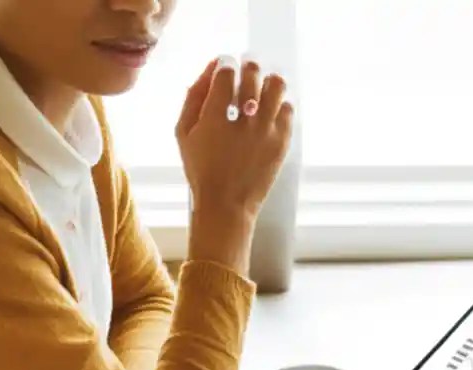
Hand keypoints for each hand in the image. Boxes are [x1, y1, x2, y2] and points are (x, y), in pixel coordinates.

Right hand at [176, 56, 293, 271]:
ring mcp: (266, 131)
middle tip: (246, 68)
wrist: (227, 203)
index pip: (226, 73)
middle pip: (252, 75)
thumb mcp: (183, 132)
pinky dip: (280, 103)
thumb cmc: (200, 167)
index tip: (226, 64)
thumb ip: (194, 96)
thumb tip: (210, 68)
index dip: (226, 63)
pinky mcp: (283, 142)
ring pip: (276, 87)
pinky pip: (288, 110)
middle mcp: (244, 121)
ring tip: (263, 84)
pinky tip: (271, 108)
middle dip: (248, 66)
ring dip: (269, 80)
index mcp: (214, 117)